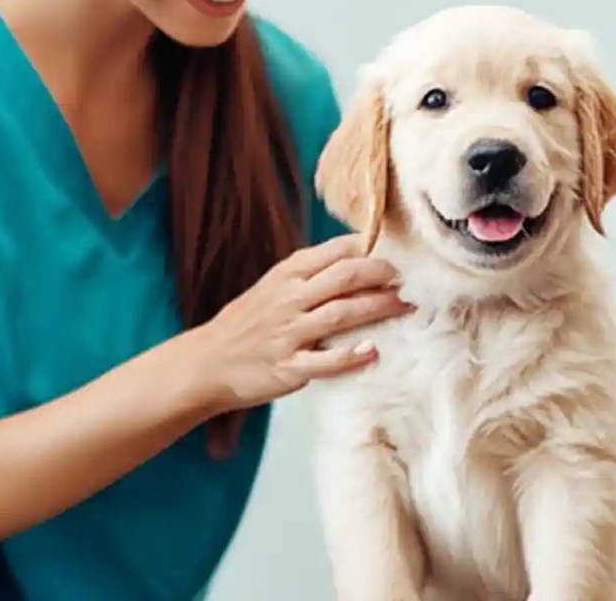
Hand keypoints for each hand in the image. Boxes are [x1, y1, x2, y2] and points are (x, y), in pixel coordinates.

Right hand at [188, 233, 411, 415]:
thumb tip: (358, 261)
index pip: (336, 251)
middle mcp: (289, 299)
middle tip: (409, 279)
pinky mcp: (288, 367)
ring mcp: (289, 333)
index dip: (371, 248)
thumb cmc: (246, 324)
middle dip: (382, 275)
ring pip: (342, 314)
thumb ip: (310, 275)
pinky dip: (351, 355)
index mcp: (287, 275)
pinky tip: (373, 351)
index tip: (399, 251)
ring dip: (379, 308)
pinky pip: (325, 360)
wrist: (206, 362)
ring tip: (405, 306)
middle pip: (345, 278)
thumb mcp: (273, 287)